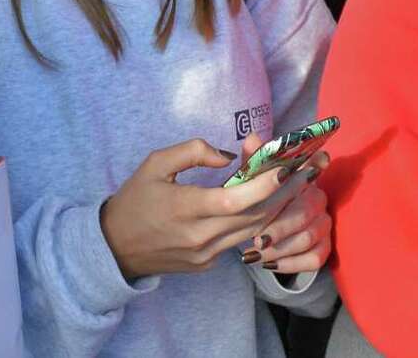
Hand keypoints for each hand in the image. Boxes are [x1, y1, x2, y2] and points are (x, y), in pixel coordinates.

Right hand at [99, 138, 314, 281]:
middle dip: (281, 193)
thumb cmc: (135, 199)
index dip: (264, 185)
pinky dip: (253, 222)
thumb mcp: (155, 164)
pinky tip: (262, 204)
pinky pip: (237, 241)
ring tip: (293, 185)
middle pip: (253, 216)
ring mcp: (206, 254)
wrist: (115, 247)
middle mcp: (200, 236)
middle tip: (303, 171)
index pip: (235, 200)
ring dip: (273, 207)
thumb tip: (228, 157)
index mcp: (186, 208)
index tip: (286, 168)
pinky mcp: (207, 264)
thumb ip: (192, 152)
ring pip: (251, 231)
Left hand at [252, 151, 332, 274]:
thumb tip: (252, 138)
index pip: (313, 168)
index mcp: (304, 178)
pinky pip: (315, 259)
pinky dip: (291, 263)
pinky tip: (270, 264)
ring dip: (281, 247)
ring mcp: (324, 225)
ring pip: (308, 238)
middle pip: (306, 212)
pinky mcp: (324, 248)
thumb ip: (254, 160)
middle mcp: (319, 199)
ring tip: (256, 252)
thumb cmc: (260, 198)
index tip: (297, 173)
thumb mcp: (253, 179)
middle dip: (280, 226)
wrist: (268, 228)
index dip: (312, 167)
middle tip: (257, 238)